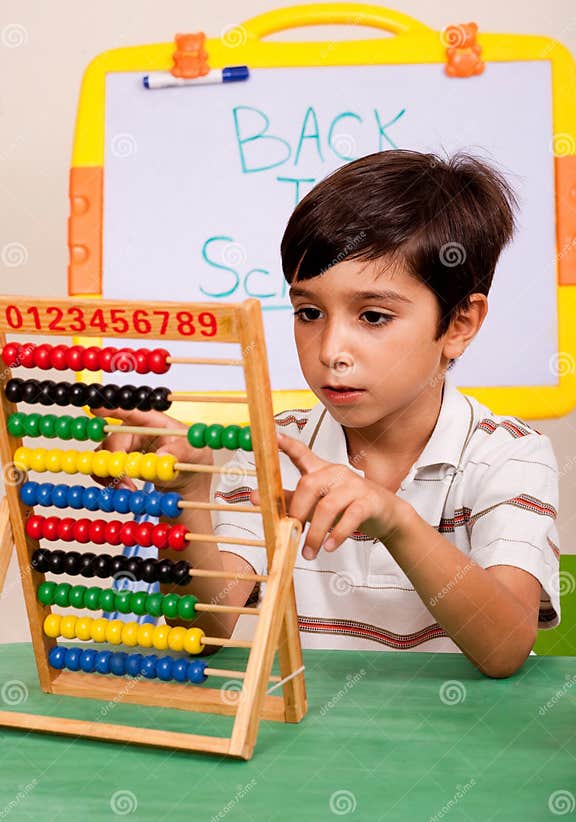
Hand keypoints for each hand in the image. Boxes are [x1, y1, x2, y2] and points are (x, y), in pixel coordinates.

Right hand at [91, 407, 213, 493]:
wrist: (187, 479)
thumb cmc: (191, 457)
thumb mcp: (193, 453)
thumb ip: (180, 453)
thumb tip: (161, 458)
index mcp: (152, 421)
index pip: (131, 411)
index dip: (113, 409)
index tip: (96, 410)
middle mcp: (134, 432)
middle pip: (113, 439)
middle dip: (114, 460)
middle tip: (125, 481)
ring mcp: (124, 447)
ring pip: (103, 456)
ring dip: (110, 474)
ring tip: (127, 489)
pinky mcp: (119, 463)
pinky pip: (104, 470)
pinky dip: (109, 482)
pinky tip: (124, 492)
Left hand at [250, 431, 408, 559]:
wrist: (386, 514)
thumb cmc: (346, 506)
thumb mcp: (316, 503)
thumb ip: (288, 499)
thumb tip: (253, 497)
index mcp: (321, 471)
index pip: (302, 453)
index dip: (286, 444)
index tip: (273, 436)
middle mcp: (336, 473)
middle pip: (309, 485)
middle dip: (297, 512)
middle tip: (291, 535)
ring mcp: (353, 486)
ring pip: (328, 506)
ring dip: (315, 533)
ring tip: (309, 552)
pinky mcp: (368, 501)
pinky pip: (350, 517)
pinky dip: (337, 534)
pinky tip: (330, 546)